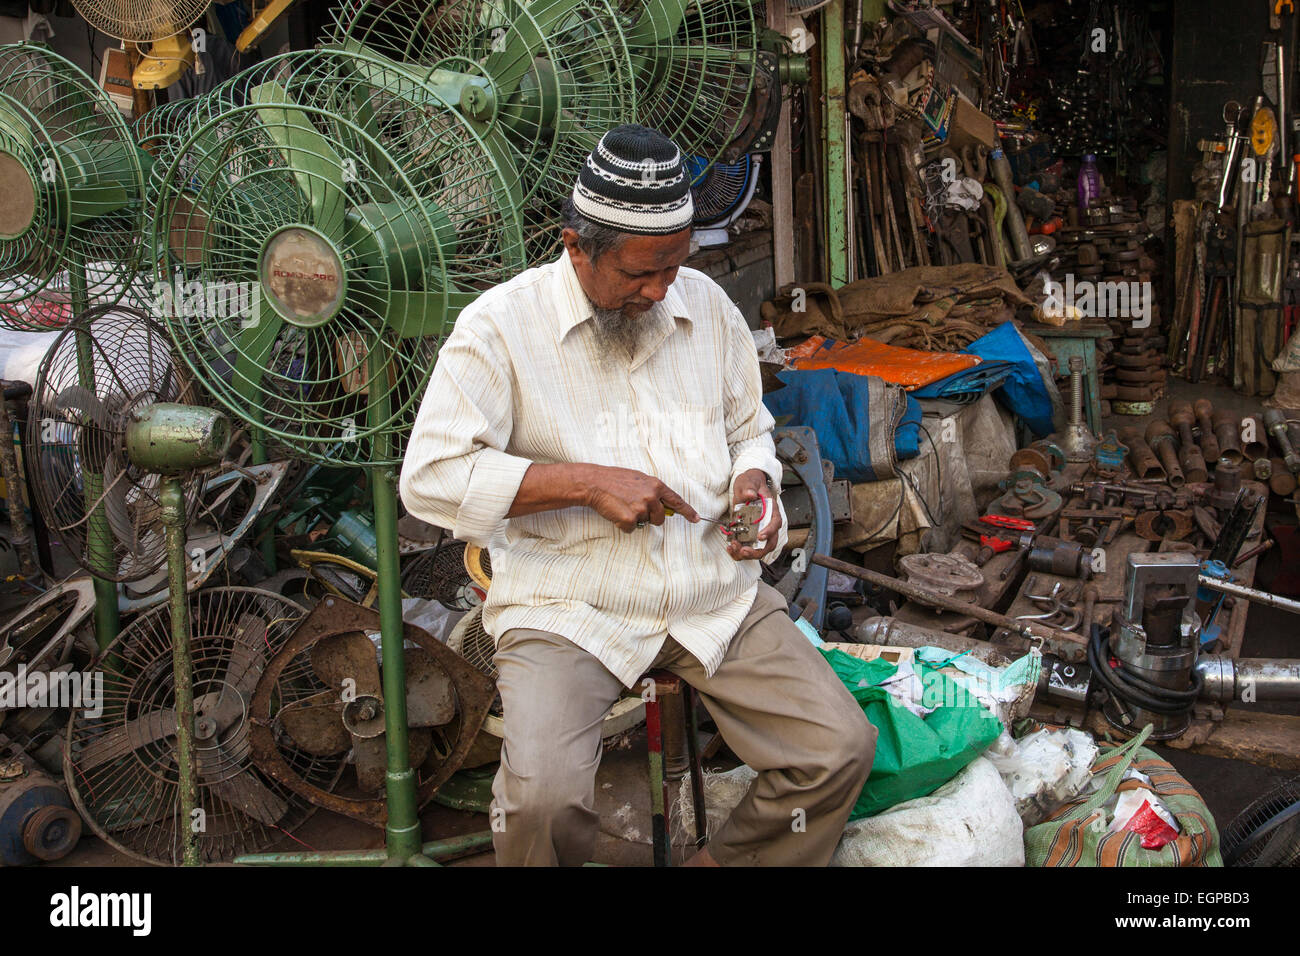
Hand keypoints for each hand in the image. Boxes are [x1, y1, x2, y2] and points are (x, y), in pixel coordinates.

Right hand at [576, 464, 699, 532]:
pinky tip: (616, 512)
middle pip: (659, 518)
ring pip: (644, 523)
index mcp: (656, 485)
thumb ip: (652, 490)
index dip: (687, 512)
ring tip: (622, 505)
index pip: (676, 501)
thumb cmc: (614, 479)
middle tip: (634, 507)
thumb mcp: (638, 479)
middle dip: (650, 518)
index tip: (696, 519)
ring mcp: (641, 508)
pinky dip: (623, 524)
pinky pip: (631, 529)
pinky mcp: (630, 519)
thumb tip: (662, 503)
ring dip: (634, 519)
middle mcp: (652, 497)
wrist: (595, 483)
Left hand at [727, 469, 780, 561]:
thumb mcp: (749, 482)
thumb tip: (750, 494)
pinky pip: (748, 547)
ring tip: (733, 548)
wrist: (748, 486)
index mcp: (772, 511)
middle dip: (758, 551)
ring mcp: (760, 530)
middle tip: (744, 550)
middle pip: (769, 543)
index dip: (770, 532)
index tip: (760, 536)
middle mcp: (768, 524)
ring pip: (759, 549)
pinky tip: (730, 548)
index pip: (776, 524)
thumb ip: (749, 488)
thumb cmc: (751, 484)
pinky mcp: (750, 534)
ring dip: (747, 553)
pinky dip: (739, 552)